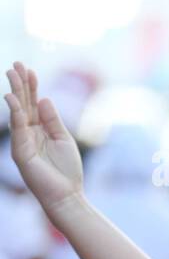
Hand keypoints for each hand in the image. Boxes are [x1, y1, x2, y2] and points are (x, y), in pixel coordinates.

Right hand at [4, 62, 84, 212]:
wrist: (67, 194)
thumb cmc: (67, 170)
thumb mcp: (63, 139)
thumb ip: (53, 119)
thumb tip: (45, 98)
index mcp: (40, 129)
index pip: (34, 103)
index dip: (32, 86)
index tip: (29, 69)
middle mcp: (29, 133)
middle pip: (23, 103)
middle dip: (20, 83)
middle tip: (16, 63)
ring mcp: (23, 141)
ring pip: (18, 112)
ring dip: (15, 92)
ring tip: (12, 73)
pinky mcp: (20, 152)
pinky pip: (17, 128)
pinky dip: (15, 112)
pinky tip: (12, 97)